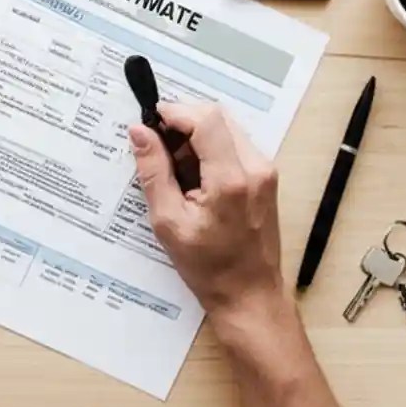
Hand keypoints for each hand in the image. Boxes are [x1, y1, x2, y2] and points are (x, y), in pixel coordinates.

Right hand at [129, 103, 283, 324]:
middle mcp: (255, 168)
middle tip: (157, 144)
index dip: (173, 112)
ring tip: (173, 165)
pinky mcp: (266, 177)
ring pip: (226, 128)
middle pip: (218, 117)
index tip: (149, 120)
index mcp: (231, 180)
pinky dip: (209, 148)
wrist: (250, 294)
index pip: (205, 120)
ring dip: (196, 135)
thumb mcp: (169, 222)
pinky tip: (193, 176)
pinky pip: (234, 145)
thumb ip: (154, 172)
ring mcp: (265, 171)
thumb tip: (139, 132)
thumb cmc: (208, 267)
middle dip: (183, 121)